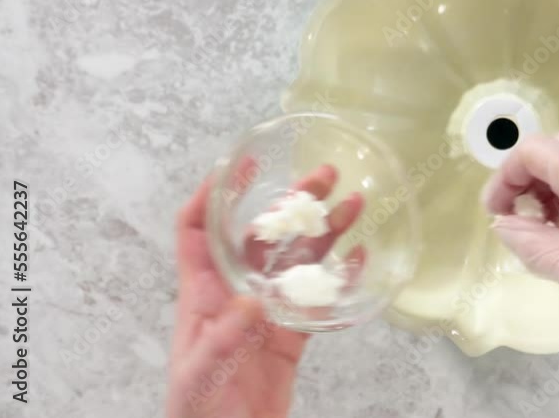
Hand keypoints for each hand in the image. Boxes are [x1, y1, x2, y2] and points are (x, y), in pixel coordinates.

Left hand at [167, 165, 362, 417]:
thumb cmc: (198, 410)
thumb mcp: (201, 374)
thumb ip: (224, 337)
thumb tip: (252, 300)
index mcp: (203, 295)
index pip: (197, 231)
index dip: (212, 195)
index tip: (239, 166)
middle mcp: (236, 294)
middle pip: (261, 235)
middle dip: (290, 202)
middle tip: (324, 176)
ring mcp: (267, 312)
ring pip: (297, 260)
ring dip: (324, 231)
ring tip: (354, 206)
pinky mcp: (292, 335)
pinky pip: (319, 298)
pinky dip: (341, 276)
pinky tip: (361, 258)